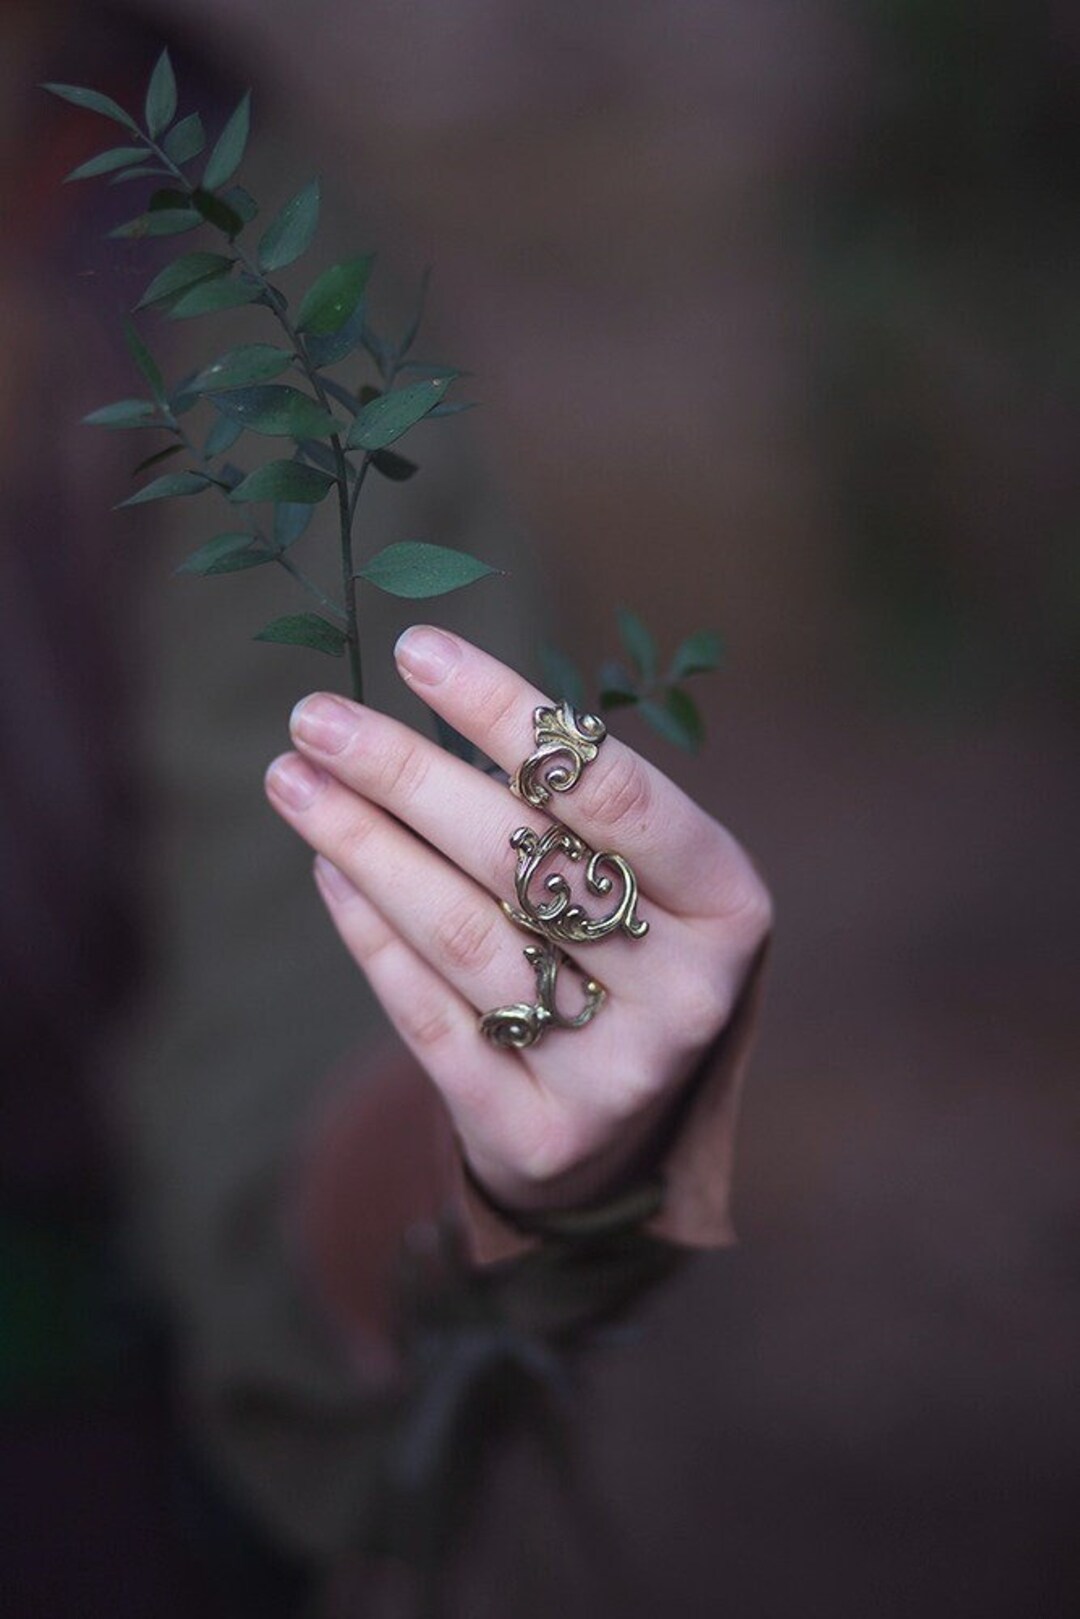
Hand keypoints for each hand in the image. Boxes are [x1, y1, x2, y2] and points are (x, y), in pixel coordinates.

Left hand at [265, 628, 770, 1215]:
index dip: (508, 713)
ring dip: (363, 847)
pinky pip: (430, 1020)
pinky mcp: (540, 1132)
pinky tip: (330, 871)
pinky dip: (370, 935)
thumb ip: (561, 807)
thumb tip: (406, 716)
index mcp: (728, 904)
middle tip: (317, 717)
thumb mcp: (636, 871)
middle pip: (524, 861)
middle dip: (405, 774)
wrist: (629, 1122)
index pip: (611, 791)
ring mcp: (618, 1075)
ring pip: (464, 936)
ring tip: (294, 781)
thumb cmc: (623, 946)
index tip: (415, 651)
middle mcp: (688, 994)